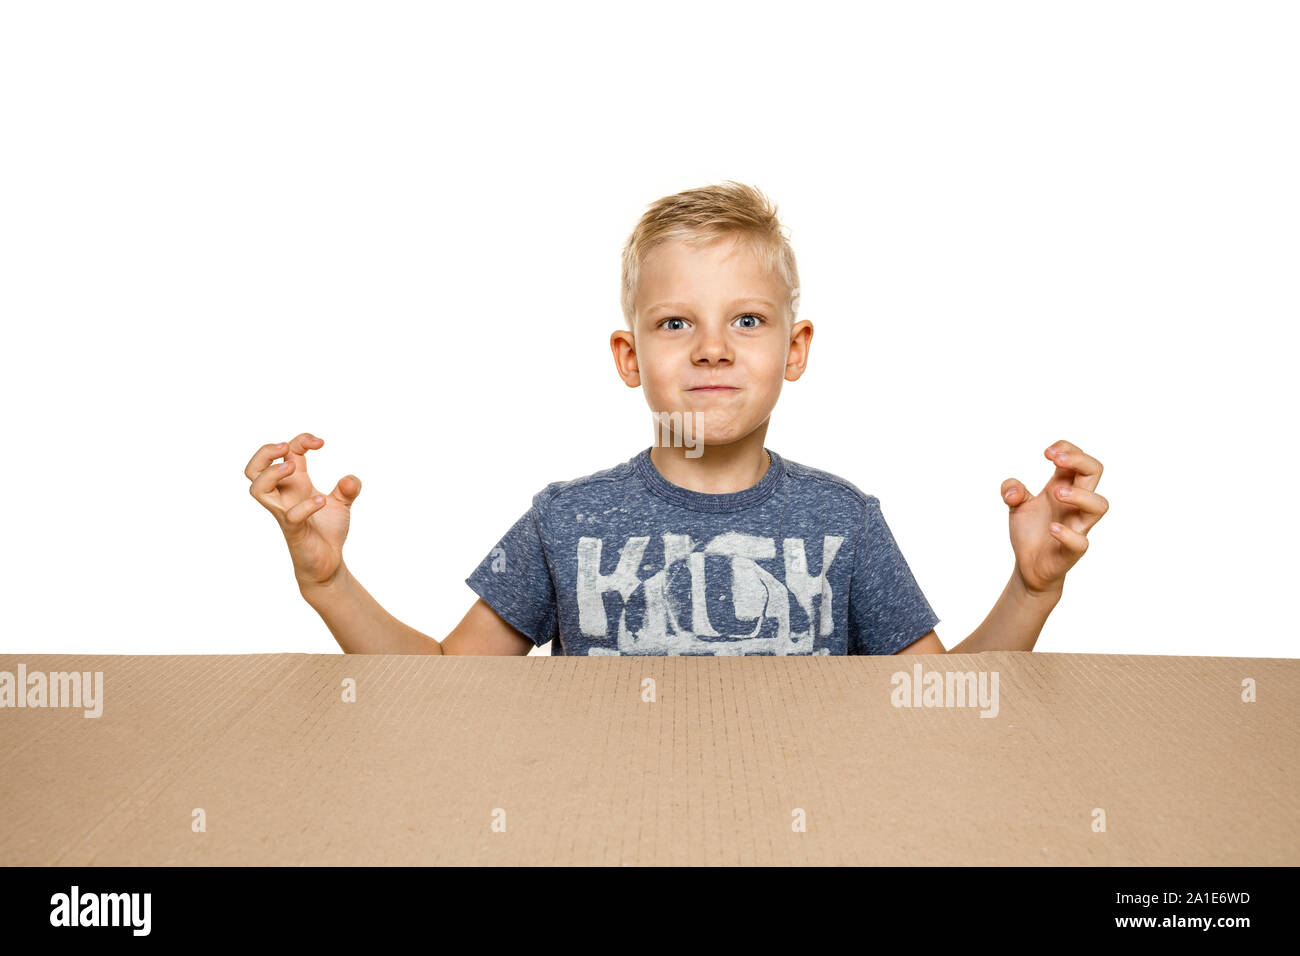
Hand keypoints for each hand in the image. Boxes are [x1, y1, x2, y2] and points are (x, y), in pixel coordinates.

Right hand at [245, 432, 361, 590]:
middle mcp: (284, 496)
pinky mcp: (293, 530)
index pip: (285, 453)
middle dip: (264, 453)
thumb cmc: (327, 531)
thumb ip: (348, 489)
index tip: (321, 442)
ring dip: (271, 473)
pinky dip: (305, 505)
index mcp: (295, 484)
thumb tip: (349, 479)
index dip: (300, 440)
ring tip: (292, 468)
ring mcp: (285, 512)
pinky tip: (322, 501)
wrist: (328, 563)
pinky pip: (290, 516)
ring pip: (257, 489)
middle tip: (285, 448)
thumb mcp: (342, 504)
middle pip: (253, 469)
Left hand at [1000, 440, 1107, 595]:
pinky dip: (1067, 534)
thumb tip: (1013, 492)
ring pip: (1099, 505)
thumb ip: (1011, 490)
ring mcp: (1077, 526)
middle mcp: (1075, 504)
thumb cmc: (1031, 531)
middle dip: (1079, 460)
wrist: (1029, 565)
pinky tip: (1050, 528)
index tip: (1047, 452)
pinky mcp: (1073, 550)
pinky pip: (1081, 542)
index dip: (1068, 449)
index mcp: (1064, 488)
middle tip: (1055, 459)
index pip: (1080, 460)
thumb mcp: (1016, 506)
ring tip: (1056, 493)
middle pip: (1095, 472)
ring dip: (1080, 495)